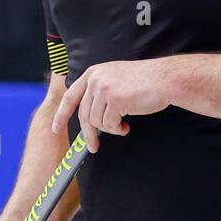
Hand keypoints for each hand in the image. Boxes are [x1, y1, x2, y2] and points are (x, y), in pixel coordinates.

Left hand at [51, 59, 171, 150]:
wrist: (165, 79)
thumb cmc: (146, 82)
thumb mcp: (116, 79)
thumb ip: (100, 90)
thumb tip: (90, 116)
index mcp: (93, 73)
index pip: (70, 97)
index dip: (61, 115)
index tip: (56, 129)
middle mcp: (95, 79)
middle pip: (84, 114)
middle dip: (88, 134)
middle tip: (93, 147)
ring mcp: (103, 89)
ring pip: (97, 121)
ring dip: (110, 129)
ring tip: (123, 126)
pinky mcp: (114, 100)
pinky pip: (109, 124)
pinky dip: (118, 129)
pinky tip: (127, 125)